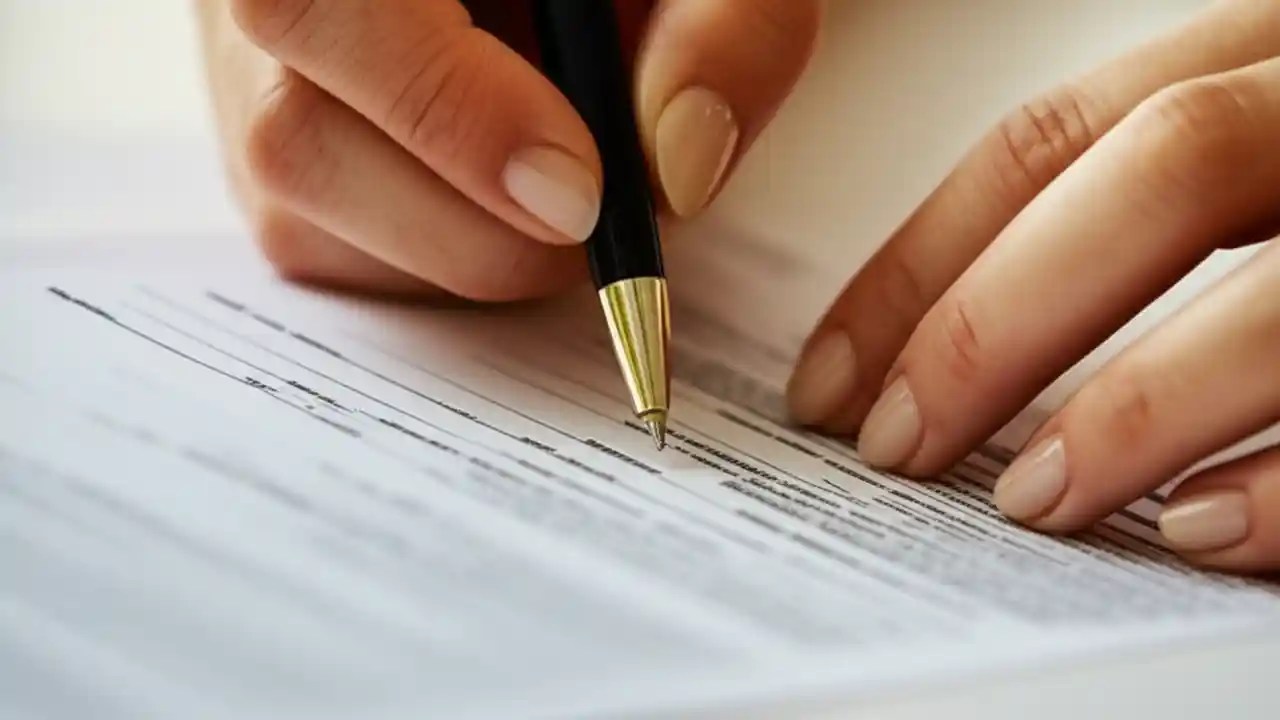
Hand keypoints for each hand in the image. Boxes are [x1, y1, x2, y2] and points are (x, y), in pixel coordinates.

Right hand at [197, 0, 819, 298]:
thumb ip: (729, 31)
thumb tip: (679, 167)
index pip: (320, 8)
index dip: (450, 115)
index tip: (580, 195)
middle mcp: (264, 4)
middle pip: (296, 141)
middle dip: (474, 224)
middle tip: (596, 222)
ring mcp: (245, 86)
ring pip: (309, 219)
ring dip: (468, 246)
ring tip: (563, 187)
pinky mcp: (269, 165)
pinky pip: (335, 254)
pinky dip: (444, 255)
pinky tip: (500, 196)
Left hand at [788, 0, 1279, 573]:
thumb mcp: (1259, 177)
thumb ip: (1146, 224)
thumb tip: (954, 357)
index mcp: (1273, 52)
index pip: (1054, 136)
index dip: (922, 259)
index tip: (830, 376)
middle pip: (1159, 169)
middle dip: (998, 316)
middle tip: (895, 443)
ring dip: (1139, 403)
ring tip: (1030, 501)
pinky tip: (1202, 532)